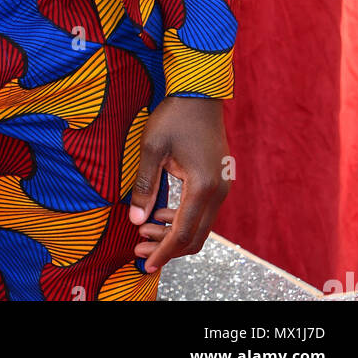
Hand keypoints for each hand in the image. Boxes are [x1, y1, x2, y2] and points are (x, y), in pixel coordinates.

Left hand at [128, 96, 230, 273]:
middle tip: (139, 251)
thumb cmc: (174, 116)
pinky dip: (182, 219)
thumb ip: (145, 186)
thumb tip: (136, 221)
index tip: (146, 265)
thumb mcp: (152, 147)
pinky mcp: (218, 182)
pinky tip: (159, 214)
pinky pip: (202, 212)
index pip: (183, 233)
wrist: (199, 93)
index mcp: (202, 187)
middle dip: (167, 248)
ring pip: (200, 226)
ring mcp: (221, 188)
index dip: (164, 252)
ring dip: (173, 234)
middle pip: (195, 237)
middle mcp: (217, 192)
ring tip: (143, 231)